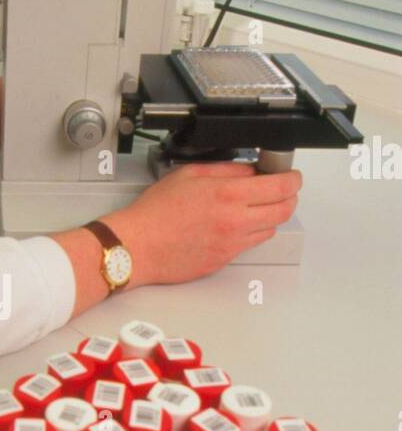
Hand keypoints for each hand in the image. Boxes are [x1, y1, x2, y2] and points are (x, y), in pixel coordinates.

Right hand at [107, 160, 302, 288]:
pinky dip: (250, 232)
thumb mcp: (189, 175)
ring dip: (269, 216)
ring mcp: (231, 244)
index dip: (292, 180)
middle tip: (282, 191)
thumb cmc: (155, 212)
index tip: (291, 177)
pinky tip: (234, 224)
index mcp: (227, 195)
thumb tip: (249, 171)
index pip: (280, 188)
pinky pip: (249, 245)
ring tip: (254, 207)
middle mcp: (235, 221)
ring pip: (270, 229)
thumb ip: (225, 170)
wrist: (138, 246)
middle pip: (284, 211)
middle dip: (289, 198)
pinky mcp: (224, 260)